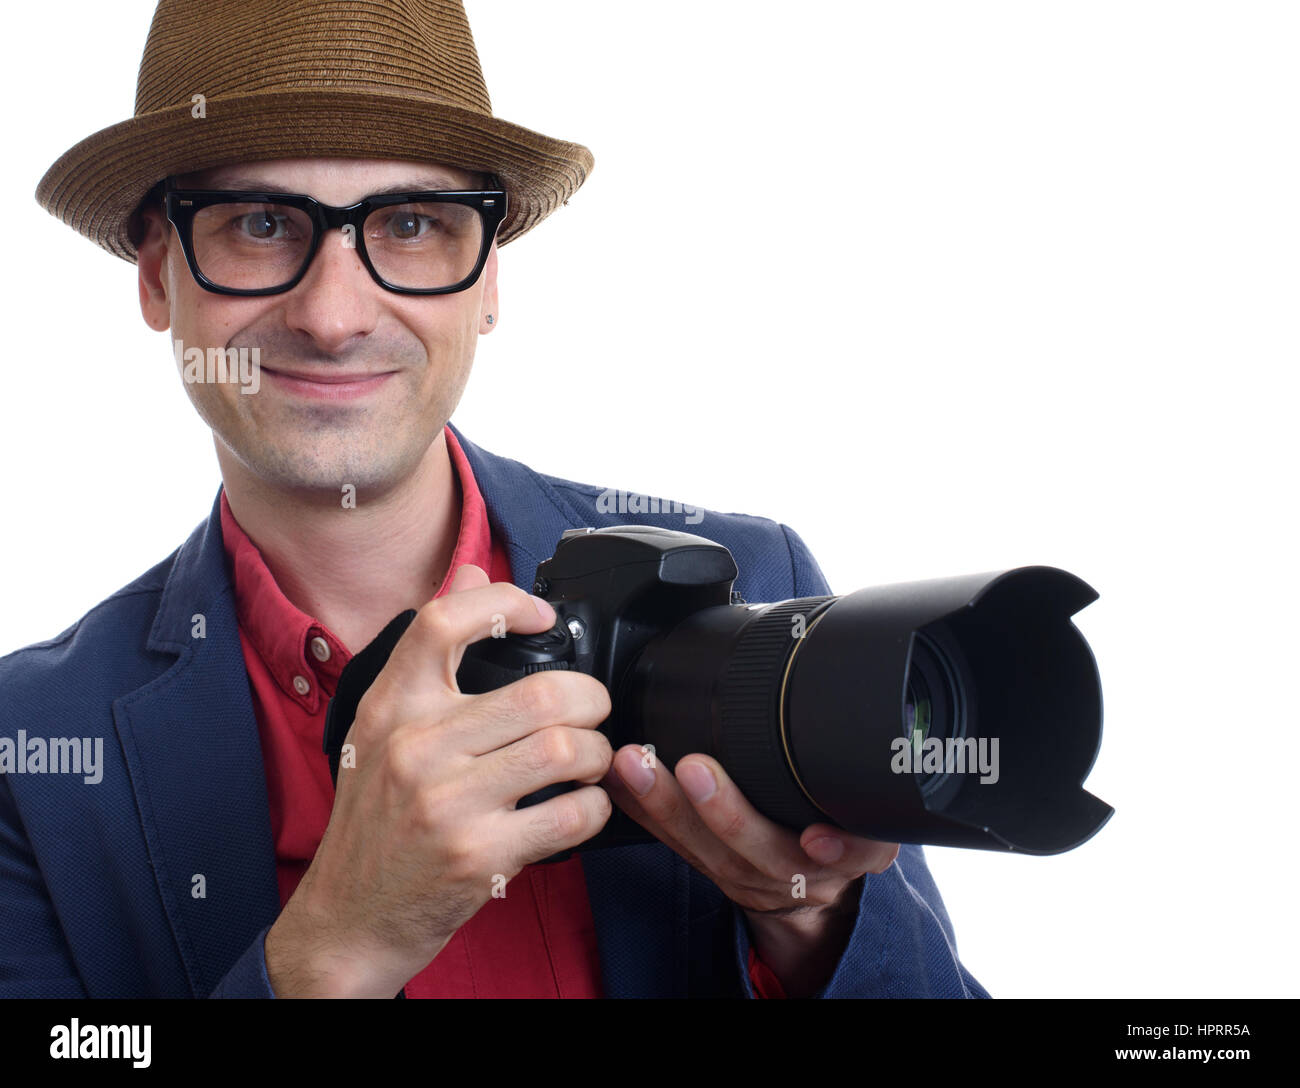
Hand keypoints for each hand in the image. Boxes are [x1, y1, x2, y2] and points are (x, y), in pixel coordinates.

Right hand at [264, 565, 613, 997]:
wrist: (346, 919)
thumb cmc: (373, 822)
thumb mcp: (382, 729)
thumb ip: (429, 654)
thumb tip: (472, 571)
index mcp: (390, 707)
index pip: (443, 621)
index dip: (504, 603)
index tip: (541, 615)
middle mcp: (415, 747)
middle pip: (541, 692)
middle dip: (591, 699)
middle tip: (593, 711)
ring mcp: (448, 803)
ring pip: (565, 749)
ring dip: (596, 754)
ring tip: (589, 761)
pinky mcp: (479, 856)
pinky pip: (571, 814)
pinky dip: (594, 808)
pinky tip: (581, 807)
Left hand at [604, 745, 898, 996]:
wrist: (811, 891)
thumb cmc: (838, 835)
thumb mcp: (874, 830)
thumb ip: (871, 816)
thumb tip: (857, 788)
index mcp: (841, 859)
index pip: (846, 856)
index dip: (838, 849)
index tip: (815, 838)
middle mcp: (788, 874)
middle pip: (756, 853)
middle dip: (724, 813)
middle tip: (694, 768)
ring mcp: (741, 875)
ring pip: (701, 851)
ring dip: (664, 806)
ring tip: (636, 764)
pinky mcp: (705, 865)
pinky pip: (669, 842)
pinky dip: (640, 811)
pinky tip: (614, 780)